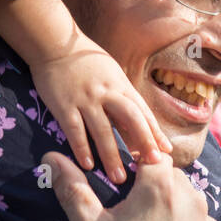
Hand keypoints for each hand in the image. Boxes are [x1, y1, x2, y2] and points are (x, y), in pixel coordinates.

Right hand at [29, 34, 172, 184]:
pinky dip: (82, 148)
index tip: (166, 152)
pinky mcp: (64, 105)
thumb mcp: (111, 73)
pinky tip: (87, 165)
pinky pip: (75, 130)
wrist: (54, 43)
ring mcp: (85, 99)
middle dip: (143, 141)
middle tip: (151, 165)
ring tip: (119, 177)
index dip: (155, 132)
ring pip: (102, 130)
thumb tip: (138, 126)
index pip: (142, 111)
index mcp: (120, 84)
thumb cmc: (86, 61)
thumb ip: (123, 96)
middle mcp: (106, 91)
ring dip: (111, 155)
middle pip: (129, 118)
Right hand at [42, 151, 220, 220]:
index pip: (151, 154)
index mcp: (160, 187)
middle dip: (152, 188)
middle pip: (170, 177)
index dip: (136, 162)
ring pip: (186, 201)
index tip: (124, 181)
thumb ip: (73, 190)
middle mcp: (191, 198)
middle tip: (132, 216)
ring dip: (171, 209)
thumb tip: (51, 158)